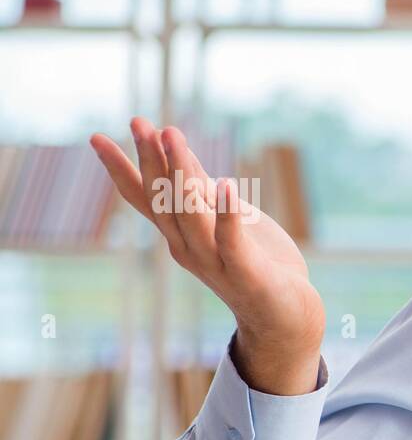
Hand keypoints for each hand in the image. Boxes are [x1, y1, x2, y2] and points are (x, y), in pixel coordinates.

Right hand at [89, 118, 325, 394]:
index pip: (145, 200)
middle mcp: (188, 249)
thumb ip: (201, 189)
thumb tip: (176, 150)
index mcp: (180, 236)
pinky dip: (226, 213)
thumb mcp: (225, 217)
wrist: (286, 316)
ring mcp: (215, 263)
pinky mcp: (245, 273)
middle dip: (150, 160)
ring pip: (190, 215)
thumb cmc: (257, 263)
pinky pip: (232, 241)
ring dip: (182, 174)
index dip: (122, 169)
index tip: (97, 137)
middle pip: (162, 202)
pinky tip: (225, 183)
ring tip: (174, 137)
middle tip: (139, 123)